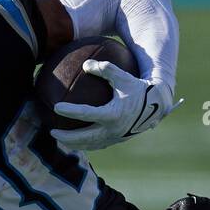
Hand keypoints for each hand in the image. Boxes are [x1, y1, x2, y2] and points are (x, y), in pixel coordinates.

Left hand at [50, 60, 174, 150]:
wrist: (157, 104)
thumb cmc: (138, 87)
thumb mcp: (122, 75)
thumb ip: (104, 68)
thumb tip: (85, 64)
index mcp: (113, 114)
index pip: (86, 114)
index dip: (70, 111)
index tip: (56, 107)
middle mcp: (113, 129)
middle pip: (85, 137)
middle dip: (67, 137)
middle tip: (52, 131)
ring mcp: (116, 137)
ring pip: (91, 145)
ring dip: (75, 143)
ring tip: (61, 139)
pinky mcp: (118, 140)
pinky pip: (99, 144)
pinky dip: (87, 143)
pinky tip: (78, 139)